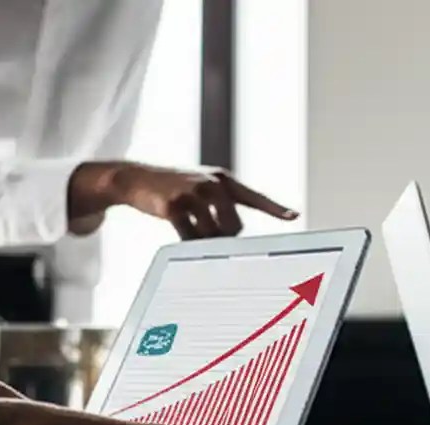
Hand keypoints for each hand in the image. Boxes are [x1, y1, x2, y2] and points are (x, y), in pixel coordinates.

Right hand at [70, 161, 298, 238]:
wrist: (135, 178)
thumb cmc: (173, 186)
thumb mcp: (200, 186)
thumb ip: (221, 203)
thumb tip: (235, 235)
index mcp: (223, 179)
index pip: (255, 197)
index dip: (274, 208)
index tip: (293, 216)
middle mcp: (212, 183)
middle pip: (235, 226)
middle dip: (225, 236)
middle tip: (208, 232)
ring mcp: (193, 194)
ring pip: (213, 234)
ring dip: (204, 240)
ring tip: (191, 228)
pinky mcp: (174, 207)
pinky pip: (190, 238)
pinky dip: (187, 241)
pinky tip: (180, 232)